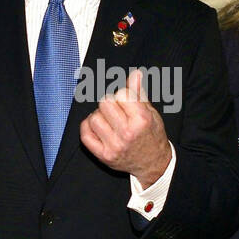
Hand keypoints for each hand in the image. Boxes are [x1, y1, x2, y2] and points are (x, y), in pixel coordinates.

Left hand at [80, 70, 170, 185]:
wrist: (153, 164)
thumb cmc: (152, 135)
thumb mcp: (150, 112)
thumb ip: (139, 93)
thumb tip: (135, 74)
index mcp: (142, 120)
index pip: (121, 93)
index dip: (123, 95)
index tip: (128, 103)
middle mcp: (127, 133)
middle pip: (104, 103)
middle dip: (110, 104)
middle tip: (118, 113)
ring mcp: (114, 146)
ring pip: (93, 118)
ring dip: (99, 117)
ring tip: (109, 122)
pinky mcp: (103, 156)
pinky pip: (85, 134)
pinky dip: (89, 127)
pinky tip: (99, 128)